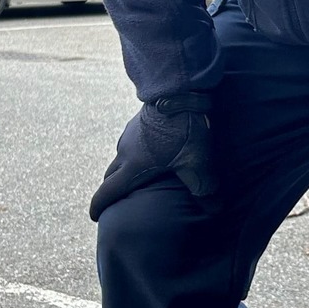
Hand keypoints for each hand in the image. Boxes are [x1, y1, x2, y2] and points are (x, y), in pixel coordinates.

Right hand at [88, 93, 214, 219]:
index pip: (109, 191)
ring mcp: (129, 134)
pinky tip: (149, 152)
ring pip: (120, 157)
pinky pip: (130, 142)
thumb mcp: (196, 163)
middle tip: (116, 200)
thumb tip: (214, 210)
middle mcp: (125, 151)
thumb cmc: (184, 130)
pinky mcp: (137, 122)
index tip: (94, 216)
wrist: (177, 91)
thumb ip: (202, 188)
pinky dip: (134, 153)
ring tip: (136, 176)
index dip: (99, 206)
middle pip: (111, 175)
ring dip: (123, 169)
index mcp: (133, 166)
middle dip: (111, 189)